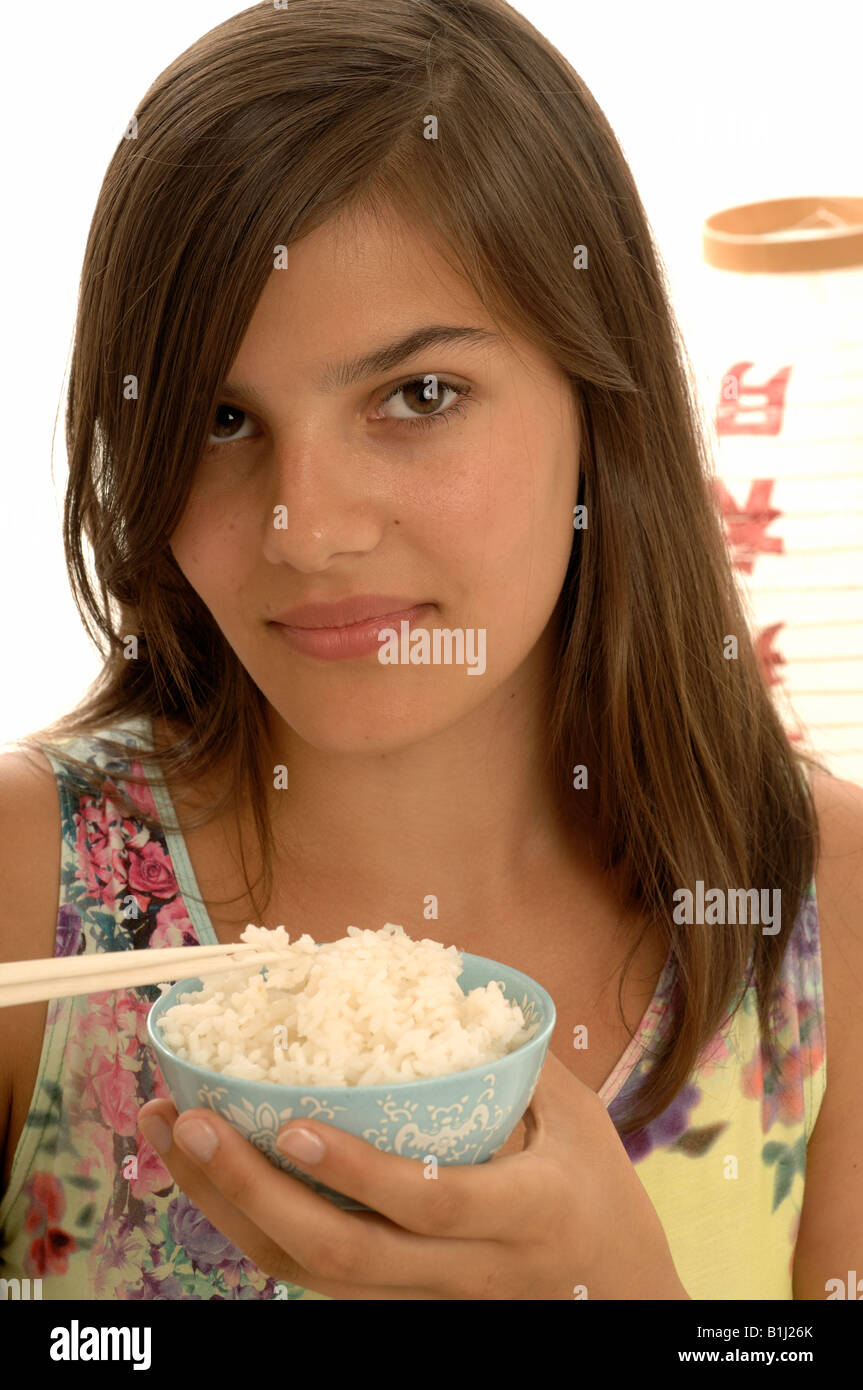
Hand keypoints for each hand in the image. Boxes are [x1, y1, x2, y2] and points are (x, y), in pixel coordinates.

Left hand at [138, 1050, 687, 1299]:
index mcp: (520, 1213)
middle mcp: (464, 1271)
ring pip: (312, 1276)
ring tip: (176, 1141)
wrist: (619, 1301)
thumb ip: (514, 1058)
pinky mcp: (399, 1309)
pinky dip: (255, 1230)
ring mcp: (425, 1301)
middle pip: (343, 1253)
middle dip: (253, 1190)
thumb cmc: (601, 1196)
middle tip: (194, 1122)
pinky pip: (316, 1280)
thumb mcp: (577, 1117)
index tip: (293, 1121)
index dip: (359, 1168)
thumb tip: (451, 980)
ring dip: (230, 1212)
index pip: (431, 1202)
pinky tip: (214, 1181)